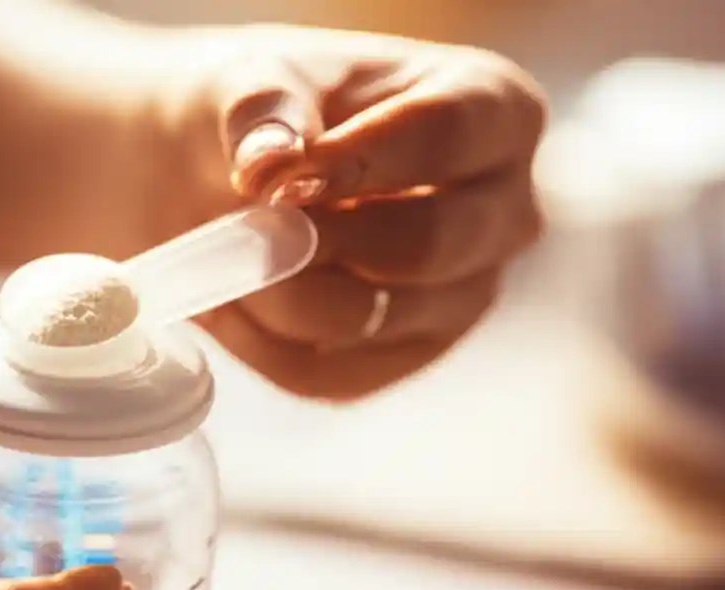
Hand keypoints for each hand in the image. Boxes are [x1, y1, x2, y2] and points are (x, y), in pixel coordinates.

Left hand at [163, 25, 546, 399]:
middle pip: (427, 243)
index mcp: (496, 110)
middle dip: (317, 239)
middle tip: (242, 225)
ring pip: (368, 317)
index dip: (357, 159)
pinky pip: (327, 374)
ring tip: (221, 249)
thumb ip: (262, 112)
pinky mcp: (407, 359)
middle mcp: (504, 213)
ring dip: (272, 290)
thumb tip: (268, 164)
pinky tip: (229, 296)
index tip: (278, 174)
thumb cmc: (271, 111)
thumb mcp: (256, 81)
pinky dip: (257, 341)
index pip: (447, 136)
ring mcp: (465, 295)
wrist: (232, 174)